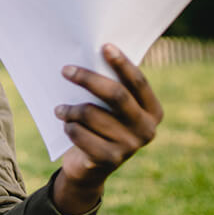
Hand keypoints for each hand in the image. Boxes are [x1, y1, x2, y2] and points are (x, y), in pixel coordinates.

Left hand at [52, 43, 162, 214]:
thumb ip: (112, 88)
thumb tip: (93, 52)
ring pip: (91, 113)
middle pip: (116, 95)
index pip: (138, 82)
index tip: (104, 46)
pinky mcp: (109, 160)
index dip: (122, 63)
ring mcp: (130, 147)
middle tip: (66, 70)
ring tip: (60, 110)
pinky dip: (68, 127)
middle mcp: (147, 130)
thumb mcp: (111, 109)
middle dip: (88, 79)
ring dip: (69, 109)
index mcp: (153, 112)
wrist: (90, 168)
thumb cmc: (100, 127)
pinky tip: (67, 127)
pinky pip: (80, 133)